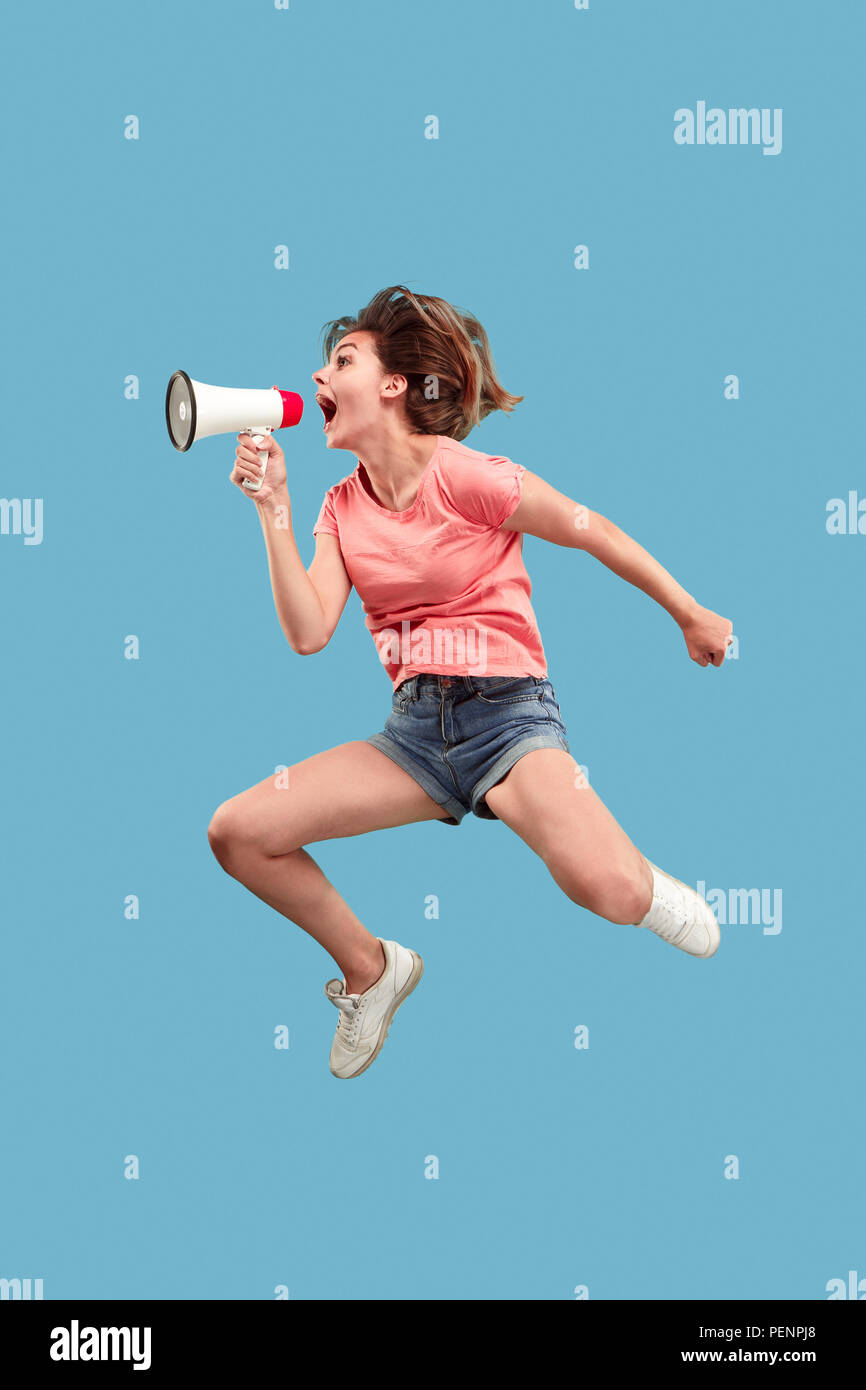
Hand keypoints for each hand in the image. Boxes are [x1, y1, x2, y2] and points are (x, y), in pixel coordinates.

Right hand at [230, 389, 286, 503]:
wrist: (275, 491)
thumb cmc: (277, 474)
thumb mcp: (278, 454)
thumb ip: (270, 442)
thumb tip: (258, 442)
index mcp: (254, 448)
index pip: (243, 436)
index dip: (247, 439)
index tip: (256, 446)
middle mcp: (246, 455)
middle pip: (239, 448)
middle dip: (252, 456)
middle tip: (261, 462)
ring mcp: (240, 466)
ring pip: (239, 460)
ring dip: (253, 468)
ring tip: (261, 474)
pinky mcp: (236, 476)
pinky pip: (238, 470)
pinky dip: (249, 475)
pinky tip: (256, 480)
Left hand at [680, 603, 732, 666]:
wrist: (691, 615)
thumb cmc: (692, 636)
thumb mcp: (694, 655)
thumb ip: (703, 663)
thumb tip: (710, 661)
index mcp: (722, 649)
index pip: (717, 662)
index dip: (707, 658)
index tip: (701, 648)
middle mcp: (728, 640)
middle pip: (721, 652)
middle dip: (713, 649)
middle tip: (702, 639)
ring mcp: (729, 631)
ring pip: (723, 643)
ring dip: (716, 641)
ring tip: (706, 634)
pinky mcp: (728, 623)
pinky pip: (724, 634)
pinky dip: (718, 633)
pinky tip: (710, 627)